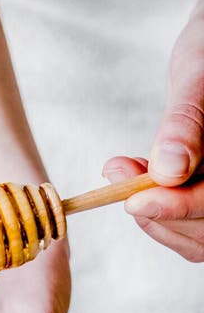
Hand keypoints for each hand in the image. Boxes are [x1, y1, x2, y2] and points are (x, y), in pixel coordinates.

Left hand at [103, 0, 203, 259]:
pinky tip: (135, 183)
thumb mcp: (199, 76)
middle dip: (158, 210)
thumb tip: (168, 171)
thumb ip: (186, 123)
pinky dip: (155, 213)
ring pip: (195, 236)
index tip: (134, 201)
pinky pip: (187, 230)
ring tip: (122, 171)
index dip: (179, 207)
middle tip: (117, 174)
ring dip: (151, 214)